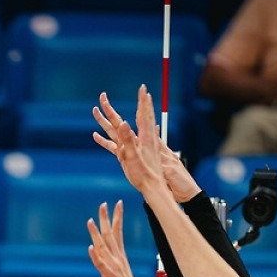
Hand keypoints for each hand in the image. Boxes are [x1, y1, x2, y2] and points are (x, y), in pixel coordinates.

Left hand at [87, 201, 144, 276]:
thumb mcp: (118, 272)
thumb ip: (113, 262)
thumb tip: (108, 256)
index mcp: (120, 256)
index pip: (118, 232)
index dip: (117, 217)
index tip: (117, 204)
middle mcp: (117, 258)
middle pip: (111, 234)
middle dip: (106, 219)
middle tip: (103, 204)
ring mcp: (113, 266)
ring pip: (103, 247)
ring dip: (96, 234)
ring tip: (90, 221)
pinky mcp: (109, 276)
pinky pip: (101, 265)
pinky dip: (96, 256)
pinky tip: (90, 248)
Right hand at [93, 87, 200, 201]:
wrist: (153, 188)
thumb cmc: (144, 175)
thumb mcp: (133, 156)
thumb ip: (127, 140)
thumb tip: (123, 122)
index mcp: (145, 138)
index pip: (143, 114)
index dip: (142, 101)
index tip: (143, 88)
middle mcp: (145, 139)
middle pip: (142, 116)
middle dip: (141, 103)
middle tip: (143, 90)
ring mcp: (142, 145)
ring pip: (136, 126)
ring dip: (134, 114)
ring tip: (137, 106)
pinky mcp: (138, 153)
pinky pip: (130, 138)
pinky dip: (125, 131)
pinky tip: (126, 128)